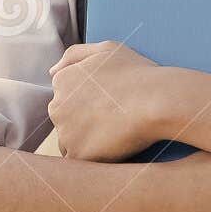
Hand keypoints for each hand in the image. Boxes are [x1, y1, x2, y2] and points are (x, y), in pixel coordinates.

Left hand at [47, 40, 170, 161]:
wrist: (158, 101)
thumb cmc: (137, 73)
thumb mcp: (106, 49)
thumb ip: (74, 55)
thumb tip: (51, 72)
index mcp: (62, 81)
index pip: (66, 98)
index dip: (88, 102)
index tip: (108, 102)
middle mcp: (57, 106)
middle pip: (65, 121)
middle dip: (84, 122)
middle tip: (114, 119)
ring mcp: (66, 132)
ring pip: (70, 142)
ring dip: (87, 142)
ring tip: (114, 134)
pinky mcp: (78, 155)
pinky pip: (79, 162)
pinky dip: (93, 158)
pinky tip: (112, 148)